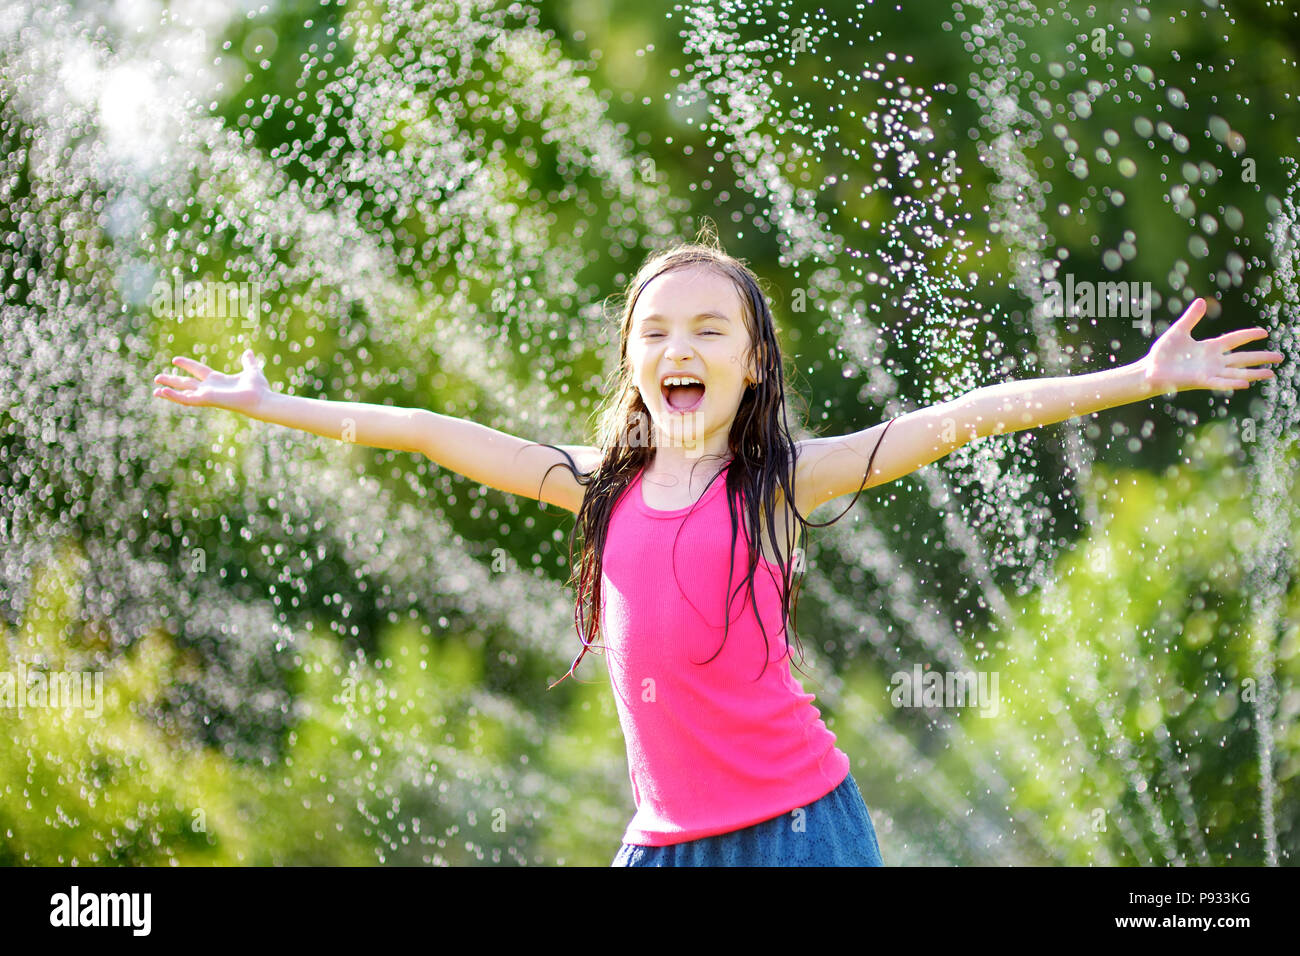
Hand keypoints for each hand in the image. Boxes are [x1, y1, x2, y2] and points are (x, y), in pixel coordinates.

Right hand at [152, 348, 270, 414]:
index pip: (198, 371)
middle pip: (186, 383)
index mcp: (218, 380)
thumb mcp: (251, 370)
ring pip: (183, 393)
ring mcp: (207, 395)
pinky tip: (162, 392)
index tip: (175, 359)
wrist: (261, 399)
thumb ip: (248, 362)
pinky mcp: (206, 400)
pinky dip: (174, 396)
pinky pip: (186, 399)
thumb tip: (248, 352)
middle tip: (156, 378)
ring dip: (169, 391)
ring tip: (155, 390)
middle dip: (172, 381)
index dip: (187, 365)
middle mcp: (210, 388)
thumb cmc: (259, 388)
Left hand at [1141, 298, 1282, 392]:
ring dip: (1254, 373)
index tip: (1265, 332)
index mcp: (1209, 348)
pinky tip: (1246, 383)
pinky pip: (1219, 382)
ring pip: (1236, 372)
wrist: (1149, 370)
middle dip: (1261, 357)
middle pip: (1242, 358)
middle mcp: (1212, 361)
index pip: (1234, 340)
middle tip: (1280, 357)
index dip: (1248, 335)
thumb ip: (1191, 318)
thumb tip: (1201, 301)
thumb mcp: (1179, 331)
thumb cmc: (1163, 353)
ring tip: (1271, 373)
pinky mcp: (1200, 381)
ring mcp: (1208, 372)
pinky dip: (1232, 382)